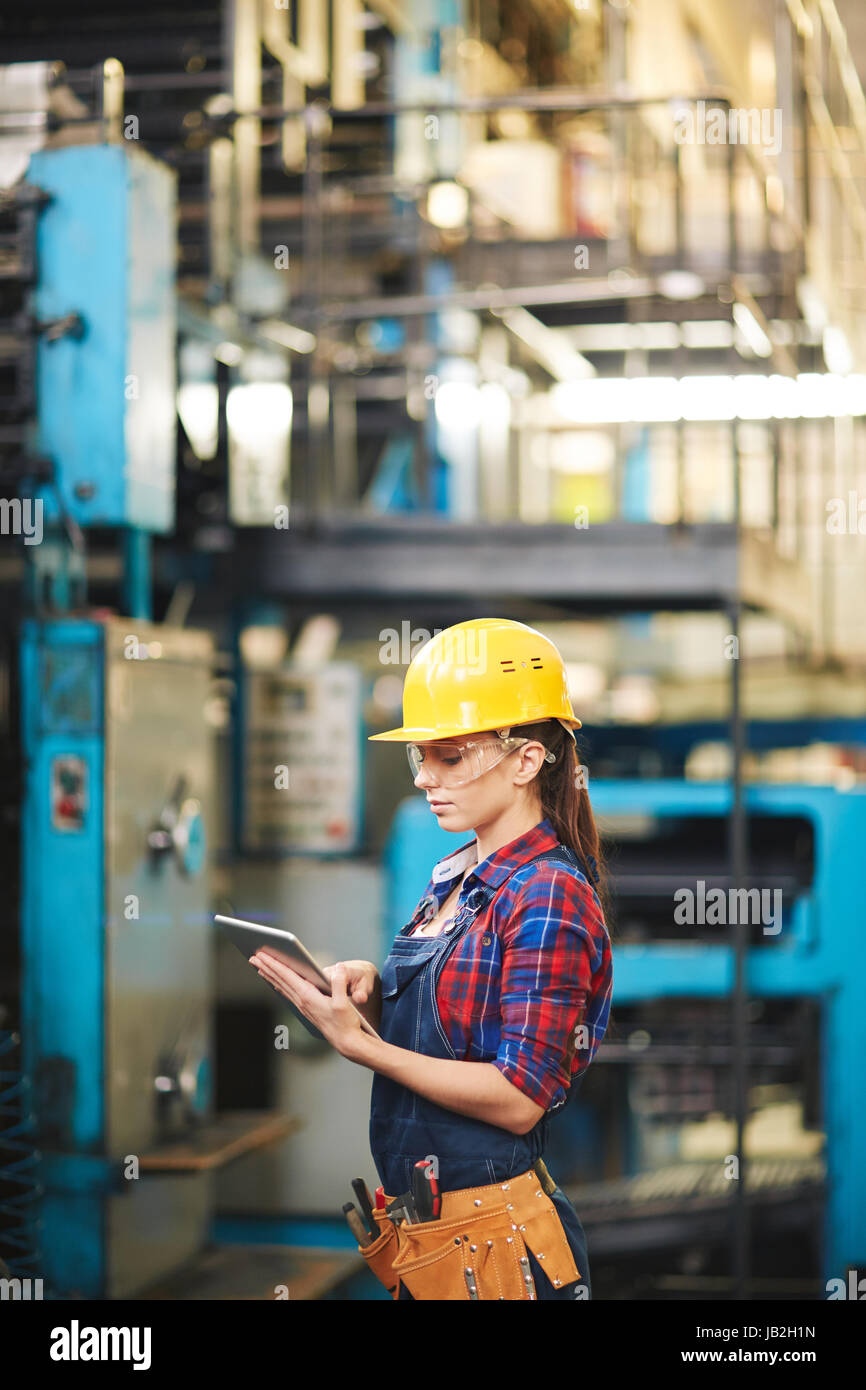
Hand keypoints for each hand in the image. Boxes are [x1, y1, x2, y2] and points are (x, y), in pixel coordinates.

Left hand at [250, 951, 369, 1060]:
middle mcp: (302, 1001)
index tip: (261, 955)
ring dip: (270, 975)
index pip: (287, 976)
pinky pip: (288, 993)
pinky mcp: (306, 1009)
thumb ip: (339, 984)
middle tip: (253, 956)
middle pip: (280, 980)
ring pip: (282, 987)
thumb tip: (338, 967)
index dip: (274, 964)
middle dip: (267, 967)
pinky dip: (279, 985)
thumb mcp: (344, 1003)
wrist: (346, 1042)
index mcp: (308, 996)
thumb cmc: (345, 1023)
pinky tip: (276, 983)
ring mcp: (302, 1006)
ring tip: (259, 967)